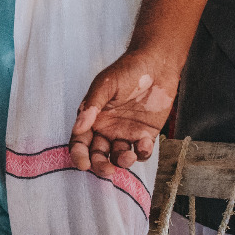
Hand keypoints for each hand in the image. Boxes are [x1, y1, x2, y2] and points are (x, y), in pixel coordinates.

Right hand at [71, 51, 177, 178]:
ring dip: (122, 161)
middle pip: (98, 154)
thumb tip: (78, 128)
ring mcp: (126, 132)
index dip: (79, 155)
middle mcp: (107, 128)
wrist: (157, 64)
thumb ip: (92, 107)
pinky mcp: (146, 134)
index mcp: (93, 118)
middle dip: (100, 165)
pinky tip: (144, 143)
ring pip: (119, 156)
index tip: (83, 164)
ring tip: (128, 156)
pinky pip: (142, 151)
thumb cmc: (127, 70)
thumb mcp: (105, 85)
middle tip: (107, 171)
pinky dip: (142, 152)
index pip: (81, 142)